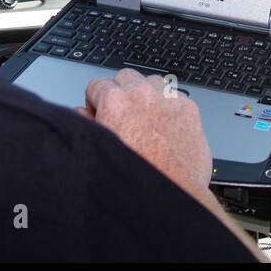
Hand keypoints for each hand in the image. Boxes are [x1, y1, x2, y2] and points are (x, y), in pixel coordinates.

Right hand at [80, 68, 266, 259]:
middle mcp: (141, 94)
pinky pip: (174, 96)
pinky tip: (165, 126)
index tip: (101, 113)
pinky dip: (168, 106)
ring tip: (146, 120)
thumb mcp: (100, 149)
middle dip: (121, 92)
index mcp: (114, 102)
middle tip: (123, 116)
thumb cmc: (137, 177)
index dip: (96, 101)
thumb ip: (87, 123)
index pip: (97, 84)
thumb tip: (81, 112)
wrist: (172, 193)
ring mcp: (168, 99)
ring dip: (146, 95)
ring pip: (151, 82)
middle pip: (125, 77)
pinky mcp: (189, 108)